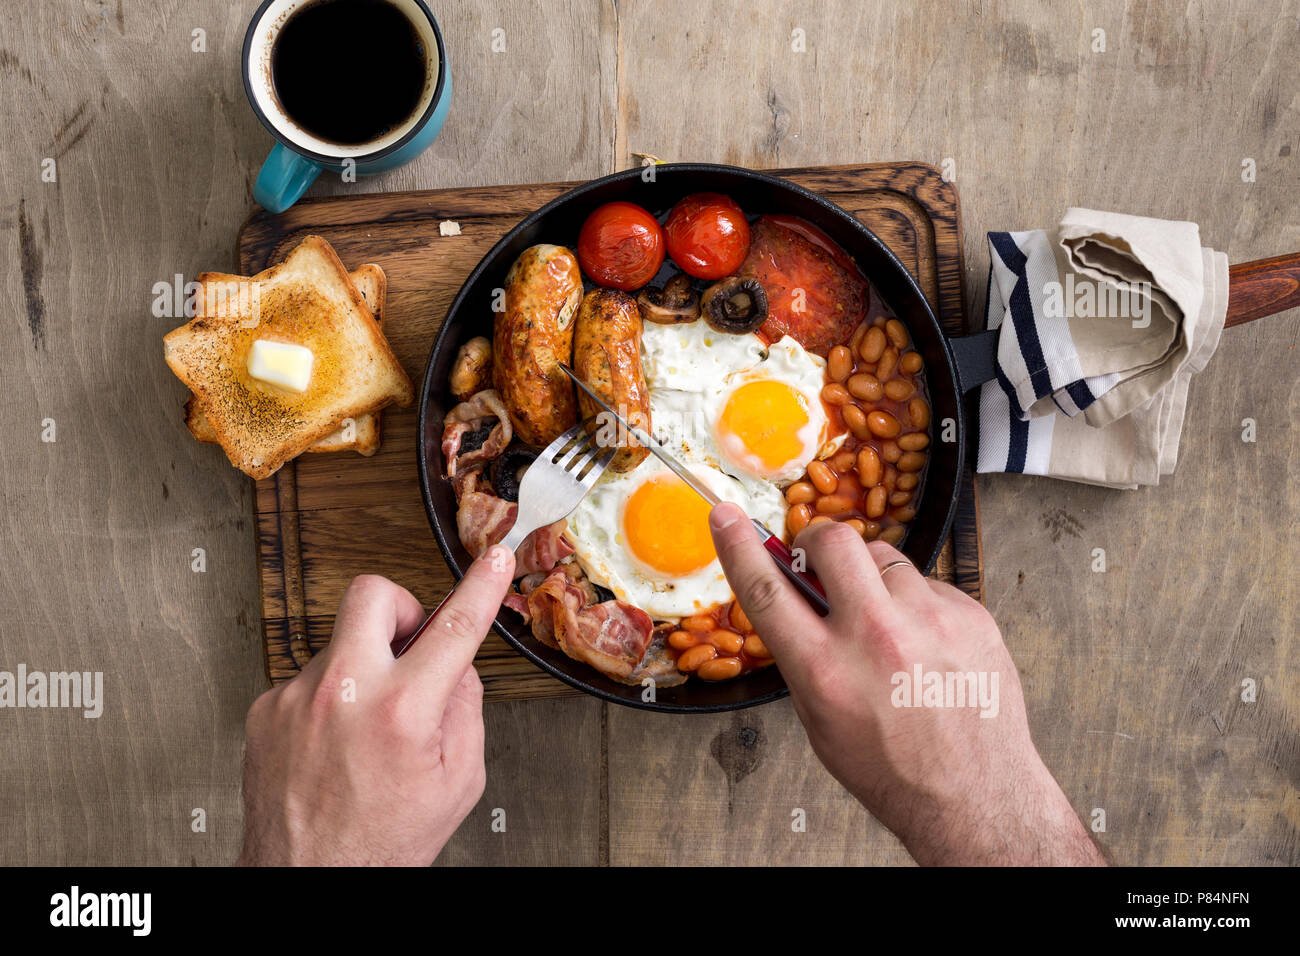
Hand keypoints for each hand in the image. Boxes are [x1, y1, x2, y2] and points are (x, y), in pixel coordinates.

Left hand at [238, 545, 514, 865]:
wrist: (308, 881)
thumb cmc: (381, 844)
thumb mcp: (458, 782)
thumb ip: (465, 711)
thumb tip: (455, 667)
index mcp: (401, 712)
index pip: (453, 627)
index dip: (481, 586)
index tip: (493, 558)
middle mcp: (343, 694)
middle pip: (372, 594)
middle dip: (401, 607)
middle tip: (411, 643)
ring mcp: (296, 698)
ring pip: (341, 642)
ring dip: (364, 668)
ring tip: (368, 728)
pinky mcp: (266, 710)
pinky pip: (310, 679)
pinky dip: (331, 699)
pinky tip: (337, 741)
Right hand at [709, 503, 1102, 865]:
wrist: (974, 795)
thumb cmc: (890, 766)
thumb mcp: (819, 720)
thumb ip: (801, 655)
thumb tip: (791, 595)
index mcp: (826, 671)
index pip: (767, 591)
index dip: (738, 547)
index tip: (726, 517)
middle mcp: (877, 639)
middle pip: (835, 542)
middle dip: (819, 541)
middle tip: (820, 558)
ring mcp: (930, 621)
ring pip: (886, 558)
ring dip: (873, 579)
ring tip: (886, 623)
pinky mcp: (970, 615)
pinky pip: (928, 584)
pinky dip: (916, 604)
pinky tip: (924, 644)